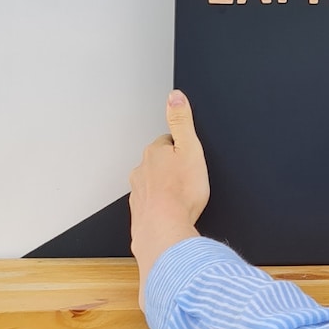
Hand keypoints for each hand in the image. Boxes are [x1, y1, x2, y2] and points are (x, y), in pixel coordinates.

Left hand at [129, 90, 210, 305]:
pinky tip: (173, 214)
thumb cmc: (181, 194)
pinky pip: (152, 206)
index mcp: (154, 153)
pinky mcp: (139, 214)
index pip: (168, 141)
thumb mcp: (190, 149)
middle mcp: (141, 171)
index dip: (182, 148)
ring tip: (182, 197)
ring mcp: (138, 194)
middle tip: (189, 177)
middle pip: (159, 163)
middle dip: (171, 168)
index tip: (190, 157)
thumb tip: (174, 96)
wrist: (164, 232)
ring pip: (153, 185)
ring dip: (165, 189)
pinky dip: (160, 208)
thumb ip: (182, 121)